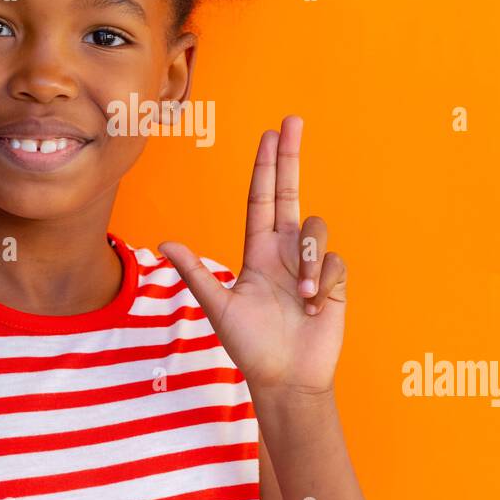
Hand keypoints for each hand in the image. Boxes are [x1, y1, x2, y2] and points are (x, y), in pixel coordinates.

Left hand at [157, 115, 346, 397]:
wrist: (286, 379)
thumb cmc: (251, 347)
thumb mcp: (220, 309)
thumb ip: (196, 274)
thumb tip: (165, 244)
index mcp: (257, 251)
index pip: (261, 199)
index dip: (266, 167)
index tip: (270, 134)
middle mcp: (284, 251)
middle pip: (290, 192)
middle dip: (291, 156)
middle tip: (293, 120)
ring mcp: (309, 265)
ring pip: (316, 230)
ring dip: (309, 259)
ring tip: (301, 296)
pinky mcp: (332, 282)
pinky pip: (334, 262)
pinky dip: (323, 281)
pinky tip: (314, 306)